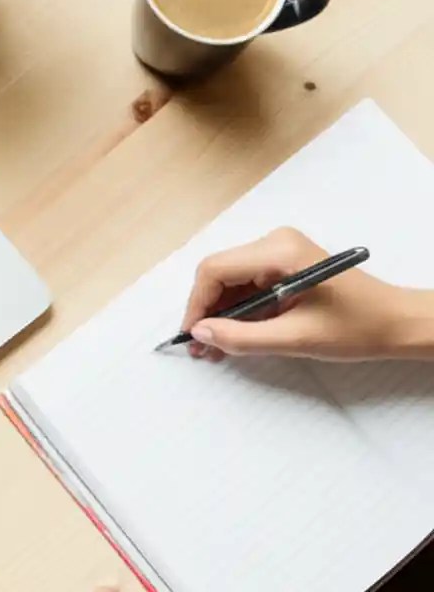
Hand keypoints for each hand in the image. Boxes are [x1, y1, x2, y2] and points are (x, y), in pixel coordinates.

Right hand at [181, 227, 433, 360]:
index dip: (197, 304)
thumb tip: (200, 333)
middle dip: (207, 310)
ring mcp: (280, 251)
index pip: (216, 270)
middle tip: (201, 348)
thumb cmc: (357, 328)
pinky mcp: (285, 263)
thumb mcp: (296, 339)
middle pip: (220, 273)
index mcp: (279, 252)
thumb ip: (243, 337)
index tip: (192, 336)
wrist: (398, 322)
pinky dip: (240, 310)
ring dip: (221, 313)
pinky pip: (249, 284)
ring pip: (231, 280)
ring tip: (216, 348)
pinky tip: (236, 335)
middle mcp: (275, 242)